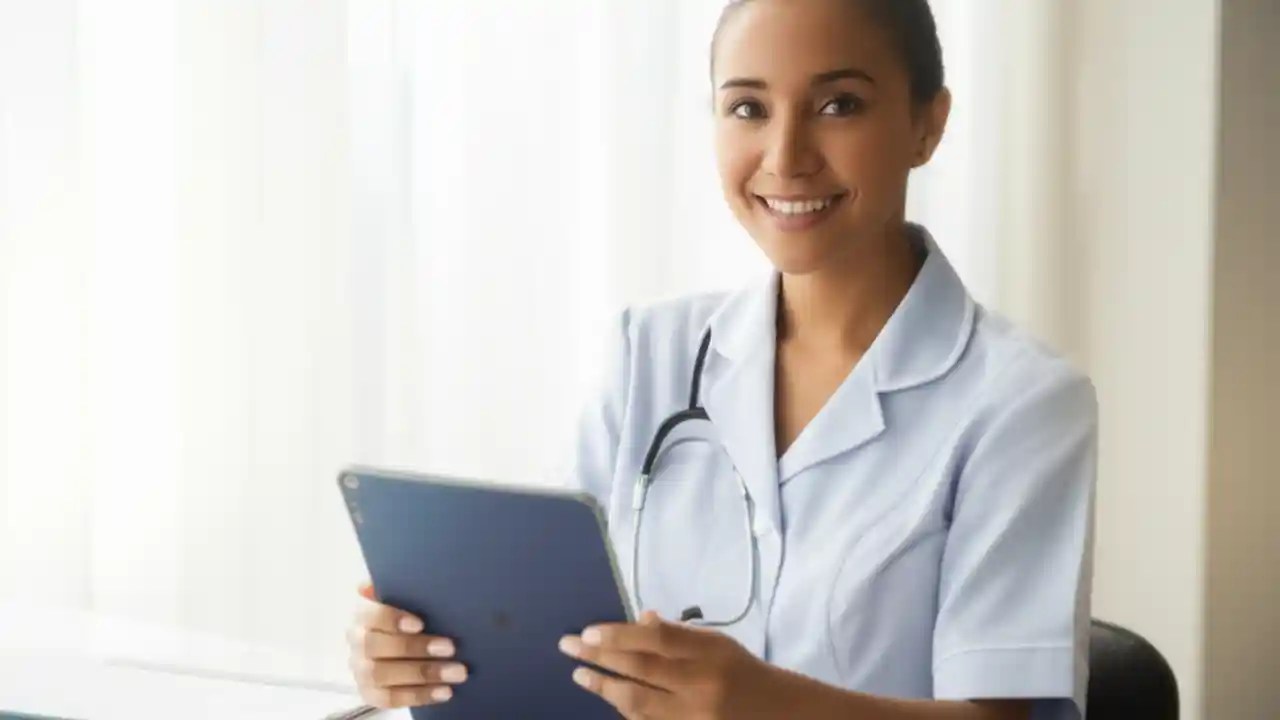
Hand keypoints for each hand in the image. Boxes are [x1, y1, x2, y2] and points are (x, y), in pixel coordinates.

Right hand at [346, 582, 468, 708]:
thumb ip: (405, 587)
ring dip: (423, 674)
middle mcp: (356, 641)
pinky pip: (390, 699)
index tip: (420, 623)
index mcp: (362, 613)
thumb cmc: (407, 614)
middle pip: (376, 647)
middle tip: (450, 648)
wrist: (396, 646)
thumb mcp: (407, 597)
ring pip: (383, 675)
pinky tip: (445, 691)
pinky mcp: (370, 693)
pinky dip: (419, 696)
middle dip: (415, 648)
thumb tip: (404, 574)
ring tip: (457, 672)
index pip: (368, 614)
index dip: (391, 618)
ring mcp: (360, 670)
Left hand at [557, 610, 789, 719]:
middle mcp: (702, 685)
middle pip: (642, 669)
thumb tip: (635, 622)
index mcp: (711, 653)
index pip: (658, 640)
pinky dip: (625, 710)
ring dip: (604, 687)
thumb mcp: (716, 643)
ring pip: (638, 703)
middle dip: (600, 658)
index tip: (588, 632)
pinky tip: (609, 697)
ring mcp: (694, 716)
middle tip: (569, 647)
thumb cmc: (740, 671)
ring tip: (580, 675)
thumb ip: (677, 634)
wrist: (776, 714)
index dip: (619, 636)